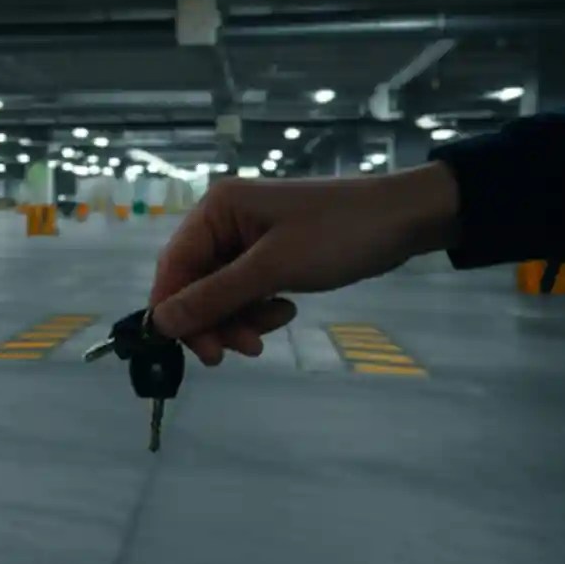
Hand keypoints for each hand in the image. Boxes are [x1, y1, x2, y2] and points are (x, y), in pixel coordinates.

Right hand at [149, 162, 458, 364]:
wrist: (405, 220)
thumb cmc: (337, 235)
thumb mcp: (273, 268)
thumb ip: (214, 297)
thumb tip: (159, 323)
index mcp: (216, 210)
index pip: (174, 266)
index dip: (175, 310)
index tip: (196, 350)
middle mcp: (224, 221)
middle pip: (196, 283)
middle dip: (215, 321)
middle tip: (238, 353)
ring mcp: (247, 238)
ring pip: (222, 294)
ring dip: (241, 320)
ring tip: (269, 336)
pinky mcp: (270, 255)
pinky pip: (247, 291)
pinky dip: (260, 309)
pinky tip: (286, 312)